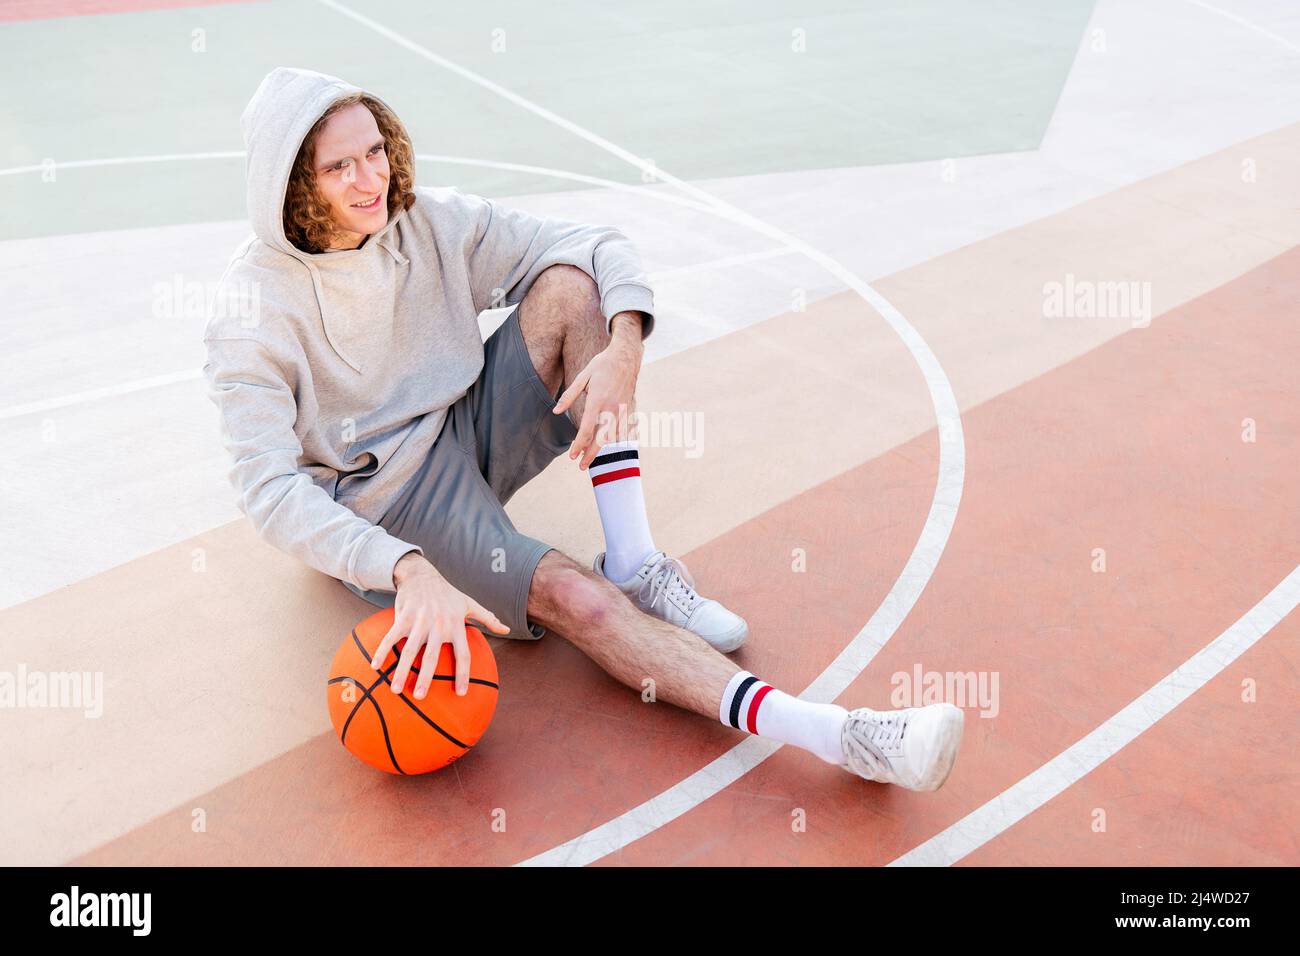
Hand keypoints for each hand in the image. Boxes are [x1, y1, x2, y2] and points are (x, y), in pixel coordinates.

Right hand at [370, 553, 509, 698]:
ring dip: (401, 670)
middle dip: (426, 678)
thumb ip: (488, 618)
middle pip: (433, 656)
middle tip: (420, 697)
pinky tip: (375, 666)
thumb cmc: (448, 594)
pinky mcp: (403, 617)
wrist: (422, 575)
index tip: (460, 693)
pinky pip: (391, 636)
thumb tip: (507, 630)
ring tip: (395, 689)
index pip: (463, 654)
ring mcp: (420, 621)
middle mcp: (439, 625)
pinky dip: (382, 651)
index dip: (463, 674)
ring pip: (410, 650)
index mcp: (456, 625)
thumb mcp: (470, 603)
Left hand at [553, 312, 642, 468]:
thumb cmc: (602, 365)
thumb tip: (556, 411)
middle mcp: (611, 408)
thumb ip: (569, 396)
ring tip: (590, 457)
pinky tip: (609, 445)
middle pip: (601, 439)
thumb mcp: (582, 377)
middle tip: (581, 467)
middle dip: (590, 455)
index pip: (587, 430)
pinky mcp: (628, 409)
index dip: (578, 445)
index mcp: (597, 401)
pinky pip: (622, 429)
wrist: (626, 357)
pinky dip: (616, 439)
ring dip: (601, 449)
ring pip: (612, 437)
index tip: (572, 456)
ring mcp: (622, 410)